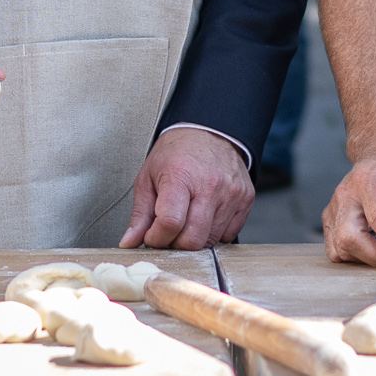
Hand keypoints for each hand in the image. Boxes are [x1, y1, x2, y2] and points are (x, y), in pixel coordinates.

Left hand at [122, 130, 252, 249]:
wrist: (208, 132)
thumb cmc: (176, 154)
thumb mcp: (148, 178)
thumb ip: (140, 215)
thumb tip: (130, 242)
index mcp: (181, 176)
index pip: (170, 223)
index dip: (157, 238)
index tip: (152, 235)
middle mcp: (210, 185)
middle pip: (192, 240)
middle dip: (176, 243)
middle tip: (169, 231)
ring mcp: (231, 193)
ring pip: (211, 241)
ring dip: (194, 238)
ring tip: (186, 219)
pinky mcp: (245, 199)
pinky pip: (228, 235)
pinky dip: (214, 232)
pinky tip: (205, 215)